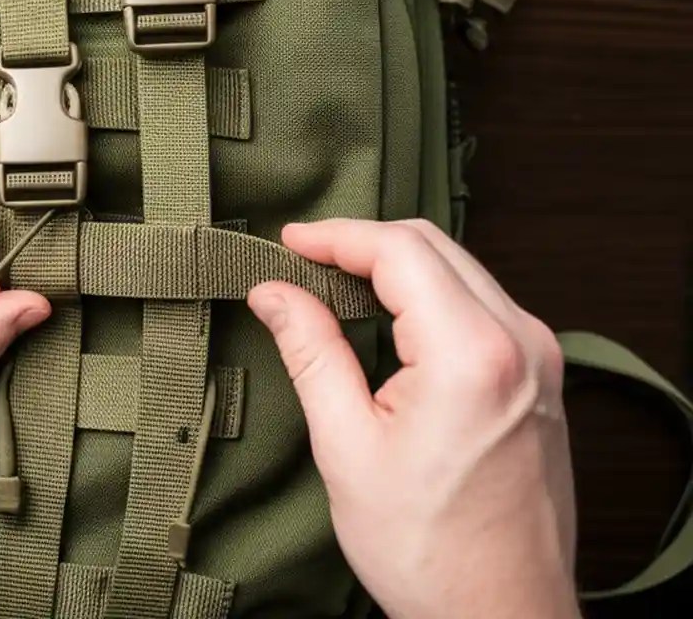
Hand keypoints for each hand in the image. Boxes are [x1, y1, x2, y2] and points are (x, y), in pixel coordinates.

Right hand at [249, 219, 577, 618]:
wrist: (500, 613)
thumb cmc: (427, 548)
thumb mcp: (346, 445)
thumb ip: (311, 352)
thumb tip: (274, 292)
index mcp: (471, 354)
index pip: (399, 251)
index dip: (335, 236)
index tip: (287, 242)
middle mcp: (520, 342)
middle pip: (435, 247)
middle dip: (363, 242)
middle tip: (302, 259)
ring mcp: (540, 359)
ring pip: (462, 270)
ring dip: (397, 266)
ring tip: (334, 284)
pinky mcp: (543, 378)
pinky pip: (483, 304)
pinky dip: (429, 294)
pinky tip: (388, 316)